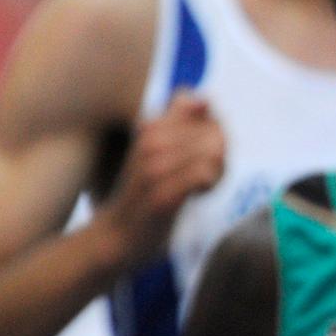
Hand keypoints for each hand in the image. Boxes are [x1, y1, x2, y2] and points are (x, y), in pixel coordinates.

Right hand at [94, 92, 225, 268]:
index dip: (212, 127)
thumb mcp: (158, 153)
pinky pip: (204, 173)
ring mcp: (154, 166)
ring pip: (214, 150)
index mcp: (151, 125)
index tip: (200, 150)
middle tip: (204, 176)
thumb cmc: (144, 195)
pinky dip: (210, 184)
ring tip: (200, 187)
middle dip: (220, 154)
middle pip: (215, 130)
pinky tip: (198, 196)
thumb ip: (182, 123)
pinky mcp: (162, 193)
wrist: (115, 237)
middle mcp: (151, 139)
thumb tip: (206, 98)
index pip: (202, 105)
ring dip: (218, 171)